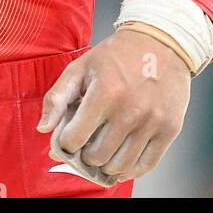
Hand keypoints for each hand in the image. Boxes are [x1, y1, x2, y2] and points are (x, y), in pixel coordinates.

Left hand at [37, 27, 191, 182]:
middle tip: (87, 144)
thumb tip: (43, 128)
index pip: (74, 139)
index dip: (66, 143)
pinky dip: (130, 170)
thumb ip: (57, 97)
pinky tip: (121, 162)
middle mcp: (129, 112)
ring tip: (103, 152)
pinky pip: (146, 165)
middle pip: (97, 156)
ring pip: (120, 166)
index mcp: (104, 93)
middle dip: (85, 155)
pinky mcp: (169, 130)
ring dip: (106, 165)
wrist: (160, 42)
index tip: (68, 138)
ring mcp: (151, 123)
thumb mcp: (81, 67)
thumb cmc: (116, 55)